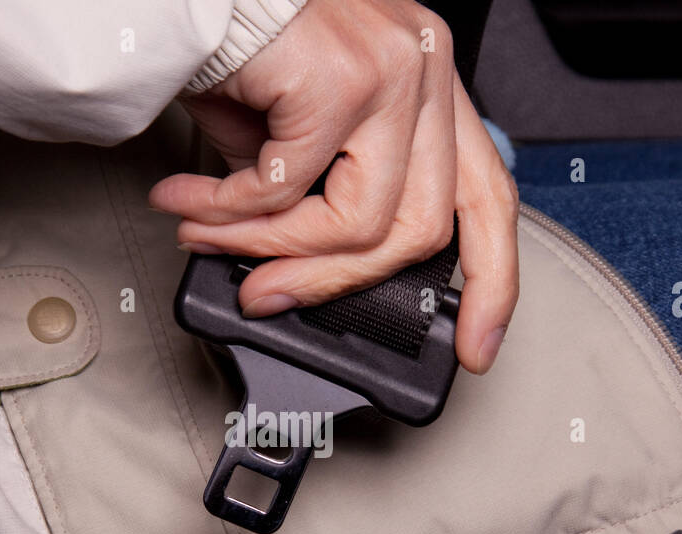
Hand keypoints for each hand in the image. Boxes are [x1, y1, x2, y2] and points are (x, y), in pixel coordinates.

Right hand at [148, 0, 518, 373]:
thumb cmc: (235, 40)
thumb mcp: (298, 130)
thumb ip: (318, 195)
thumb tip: (301, 273)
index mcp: (429, 83)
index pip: (487, 196)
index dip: (491, 281)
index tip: (475, 345)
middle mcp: (426, 68)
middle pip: (420, 230)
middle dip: (330, 283)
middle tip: (265, 296)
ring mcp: (394, 71)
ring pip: (359, 224)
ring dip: (267, 248)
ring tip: (206, 235)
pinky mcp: (344, 77)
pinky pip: (289, 191)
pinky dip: (229, 210)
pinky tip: (190, 199)